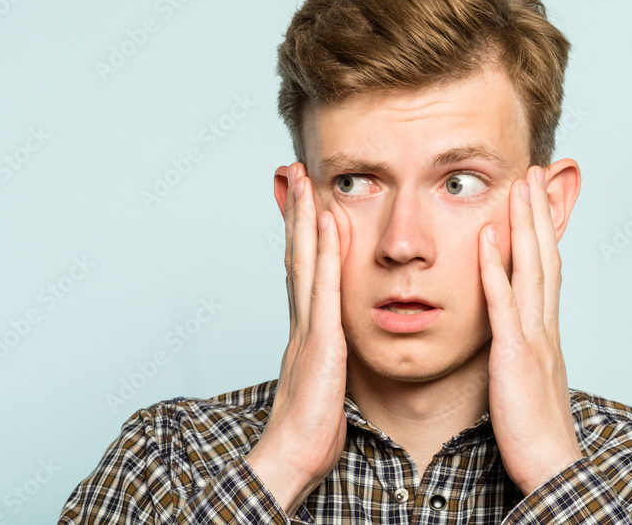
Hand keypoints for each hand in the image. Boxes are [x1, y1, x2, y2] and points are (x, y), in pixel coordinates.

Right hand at [245, 162, 347, 513]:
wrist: (293, 457)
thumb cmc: (313, 429)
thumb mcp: (327, 382)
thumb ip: (330, 358)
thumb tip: (338, 348)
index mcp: (307, 329)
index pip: (303, 272)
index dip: (302, 235)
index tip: (306, 202)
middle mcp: (302, 320)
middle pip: (297, 255)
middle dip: (298, 212)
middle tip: (297, 172)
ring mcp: (308, 327)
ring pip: (304, 261)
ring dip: (305, 217)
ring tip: (305, 179)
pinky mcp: (320, 341)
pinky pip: (323, 288)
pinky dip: (323, 252)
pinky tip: (327, 222)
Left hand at [479, 165, 582, 494]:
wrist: (549, 463)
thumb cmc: (532, 425)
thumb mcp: (528, 375)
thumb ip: (520, 346)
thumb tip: (511, 329)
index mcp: (544, 329)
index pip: (546, 267)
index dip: (541, 230)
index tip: (534, 197)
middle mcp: (543, 325)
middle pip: (544, 256)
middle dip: (537, 212)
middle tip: (532, 172)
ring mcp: (532, 336)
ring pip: (531, 268)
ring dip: (523, 225)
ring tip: (518, 186)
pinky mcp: (514, 354)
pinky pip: (503, 304)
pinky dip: (494, 268)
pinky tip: (484, 239)